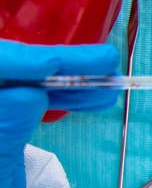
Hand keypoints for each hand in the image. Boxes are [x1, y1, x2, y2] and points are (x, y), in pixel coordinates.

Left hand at [0, 39, 118, 187]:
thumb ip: (7, 127)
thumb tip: (30, 88)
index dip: (28, 61)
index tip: (64, 60)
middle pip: (10, 72)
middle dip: (54, 67)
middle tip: (103, 63)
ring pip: (23, 86)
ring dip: (64, 83)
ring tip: (106, 85)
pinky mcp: (3, 127)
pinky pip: (27, 104)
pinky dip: (58, 100)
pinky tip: (88, 100)